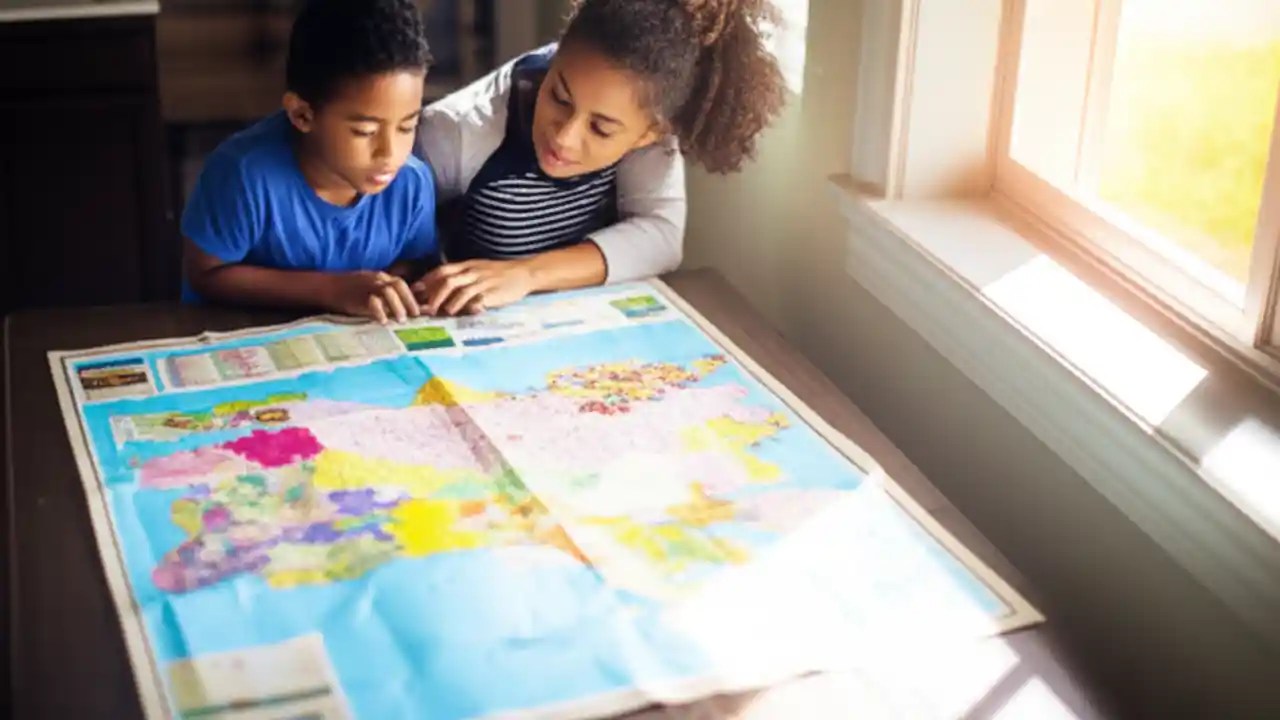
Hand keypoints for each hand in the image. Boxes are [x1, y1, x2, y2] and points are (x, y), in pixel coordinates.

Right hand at [323, 271, 420, 323]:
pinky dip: (379, 311)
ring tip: (401, 320)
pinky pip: (371, 301)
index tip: (423, 310)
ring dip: (397, 306)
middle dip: (409, 301)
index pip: (402, 284)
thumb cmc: (351, 293)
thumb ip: (388, 298)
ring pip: (388, 291)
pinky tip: (383, 322)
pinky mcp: (357, 295)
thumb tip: (408, 310)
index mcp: (382, 277)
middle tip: (415, 316)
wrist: (327, 287)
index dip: (414, 296)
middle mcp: (376, 279)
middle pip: (398, 285)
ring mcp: (367, 285)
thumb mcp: (372, 291)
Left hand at [412, 260, 535, 316]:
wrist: (524, 272)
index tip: (415, 291)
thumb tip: (440, 287)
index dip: (427, 280)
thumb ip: (461, 276)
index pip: (442, 270)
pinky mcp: (492, 293)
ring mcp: (482, 282)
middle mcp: (472, 272)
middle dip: (433, 294)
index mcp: (467, 265)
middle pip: (447, 280)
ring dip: (446, 302)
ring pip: (459, 289)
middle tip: (424, 307)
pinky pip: (476, 299)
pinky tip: (457, 312)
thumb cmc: (499, 274)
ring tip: (437, 312)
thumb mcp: (478, 268)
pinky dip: (465, 306)